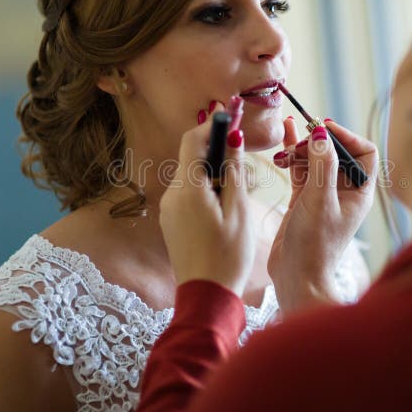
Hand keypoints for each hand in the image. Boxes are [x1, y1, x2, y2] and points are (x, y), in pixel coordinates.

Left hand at [159, 107, 254, 295]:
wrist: (207, 296)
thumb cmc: (228, 255)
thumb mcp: (239, 210)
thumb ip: (234, 170)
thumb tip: (233, 137)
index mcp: (188, 189)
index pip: (192, 140)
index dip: (211, 124)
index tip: (230, 115)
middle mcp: (172, 195)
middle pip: (192, 157)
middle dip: (216, 151)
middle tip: (242, 154)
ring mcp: (169, 209)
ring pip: (192, 176)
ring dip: (213, 173)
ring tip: (237, 193)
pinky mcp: (171, 221)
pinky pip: (188, 194)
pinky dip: (206, 190)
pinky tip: (224, 208)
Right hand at [269, 117, 377, 311]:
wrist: (297, 279)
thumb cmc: (315, 246)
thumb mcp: (319, 200)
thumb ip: (321, 164)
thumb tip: (321, 134)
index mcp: (360, 192)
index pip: (364, 151)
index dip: (346, 136)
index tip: (323, 129)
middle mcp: (344, 191)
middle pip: (336, 151)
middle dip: (318, 141)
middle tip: (300, 140)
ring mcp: (323, 194)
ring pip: (315, 159)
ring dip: (300, 149)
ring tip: (284, 150)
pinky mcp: (303, 200)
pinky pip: (300, 170)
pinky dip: (292, 158)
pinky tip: (281, 147)